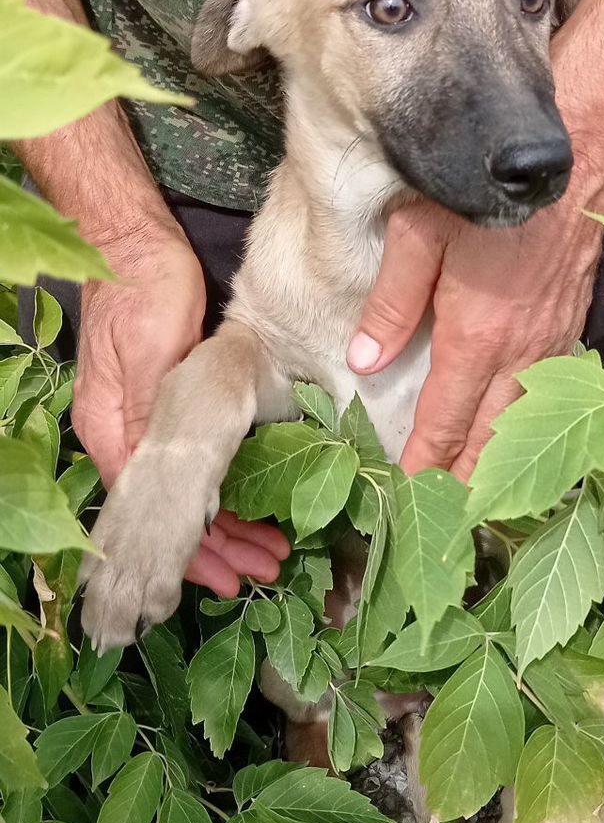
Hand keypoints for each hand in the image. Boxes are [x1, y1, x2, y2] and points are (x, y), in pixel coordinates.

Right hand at [73, 225, 289, 596]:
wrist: (133, 247)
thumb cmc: (142, 294)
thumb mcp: (149, 356)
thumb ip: (151, 417)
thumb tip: (165, 483)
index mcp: (115, 431)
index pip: (150, 515)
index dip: (192, 550)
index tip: (229, 575)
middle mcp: (128, 437)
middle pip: (171, 515)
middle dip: (218, 547)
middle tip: (264, 569)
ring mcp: (147, 426)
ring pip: (186, 497)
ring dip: (226, 526)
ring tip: (268, 551)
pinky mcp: (168, 411)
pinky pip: (195, 472)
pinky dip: (222, 494)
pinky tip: (247, 508)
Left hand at [347, 145, 603, 481]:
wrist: (573, 161)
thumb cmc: (485, 194)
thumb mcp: (419, 238)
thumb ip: (389, 306)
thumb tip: (361, 362)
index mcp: (476, 338)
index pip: (444, 421)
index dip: (424, 461)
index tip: (409, 493)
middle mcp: (519, 356)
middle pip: (490, 437)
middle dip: (467, 479)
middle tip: (447, 513)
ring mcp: (552, 347)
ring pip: (523, 423)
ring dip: (501, 462)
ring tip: (480, 491)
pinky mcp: (570, 330)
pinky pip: (547, 395)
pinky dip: (528, 426)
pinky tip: (517, 434)